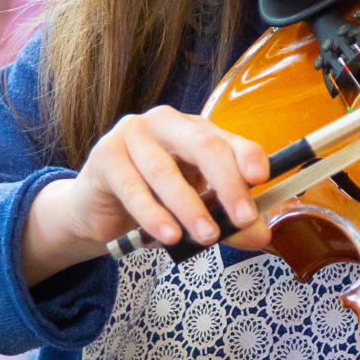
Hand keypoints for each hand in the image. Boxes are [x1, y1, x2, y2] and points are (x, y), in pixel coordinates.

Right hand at [21, 106, 271, 286]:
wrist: (98, 211)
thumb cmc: (152, 202)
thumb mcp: (196, 211)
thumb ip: (227, 220)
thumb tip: (261, 235)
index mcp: (194, 129)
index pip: (227, 139)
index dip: (246, 156)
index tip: (261, 179)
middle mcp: (166, 123)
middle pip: (202, 145)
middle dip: (227, 183)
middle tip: (243, 218)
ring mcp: (132, 135)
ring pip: (165, 170)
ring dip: (190, 207)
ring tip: (207, 236)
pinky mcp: (105, 156)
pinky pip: (133, 188)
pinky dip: (153, 215)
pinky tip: (169, 236)